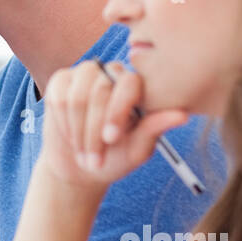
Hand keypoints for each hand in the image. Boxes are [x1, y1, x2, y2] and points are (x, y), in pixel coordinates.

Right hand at [41, 60, 188, 189]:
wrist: (80, 168)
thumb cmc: (115, 158)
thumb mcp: (137, 150)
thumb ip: (154, 130)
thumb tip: (182, 115)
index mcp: (137, 86)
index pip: (129, 84)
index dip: (117, 111)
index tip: (111, 139)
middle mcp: (112, 73)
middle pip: (100, 91)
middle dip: (94, 130)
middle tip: (94, 160)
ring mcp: (85, 74)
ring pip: (78, 95)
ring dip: (78, 130)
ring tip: (83, 154)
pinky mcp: (61, 80)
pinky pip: (59, 96)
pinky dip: (63, 122)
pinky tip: (70, 135)